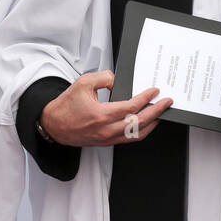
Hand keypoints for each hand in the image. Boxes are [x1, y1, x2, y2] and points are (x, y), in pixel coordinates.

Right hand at [39, 71, 171, 146]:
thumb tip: (119, 80)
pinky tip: (147, 123)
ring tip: (161, 113)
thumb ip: (103, 78)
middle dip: (156, 111)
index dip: (146, 98)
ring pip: (137, 134)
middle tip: (166, 103)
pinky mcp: (107, 142)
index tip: (154, 91)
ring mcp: (108, 138)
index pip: (131, 106)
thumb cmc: (66, 106)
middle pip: (140, 122)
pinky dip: (142, 131)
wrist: (54, 125)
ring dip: (152, 123)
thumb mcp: (83, 83)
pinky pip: (130, 139)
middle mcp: (106, 129)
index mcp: (101, 115)